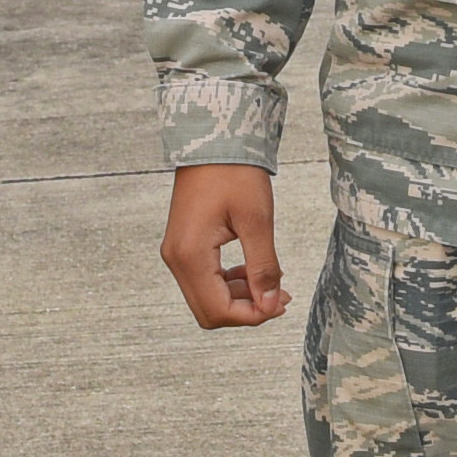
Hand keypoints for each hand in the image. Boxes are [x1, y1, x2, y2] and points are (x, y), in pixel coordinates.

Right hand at [161, 164, 289, 326]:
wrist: (213, 140)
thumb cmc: (233, 172)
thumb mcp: (256, 221)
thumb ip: (263, 268)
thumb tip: (270, 304)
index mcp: (190, 255)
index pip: (218, 310)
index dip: (251, 316)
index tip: (280, 304)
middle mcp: (176, 258)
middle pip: (209, 311)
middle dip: (245, 311)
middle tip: (279, 297)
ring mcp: (177, 253)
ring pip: (206, 298)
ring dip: (239, 299)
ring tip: (271, 284)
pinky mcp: (183, 246)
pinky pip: (204, 281)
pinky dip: (228, 284)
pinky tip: (251, 272)